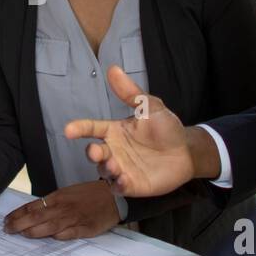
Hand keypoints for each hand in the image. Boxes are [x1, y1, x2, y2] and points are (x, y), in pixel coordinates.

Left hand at [3, 181, 120, 239]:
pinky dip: (58, 236)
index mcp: (58, 197)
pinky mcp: (85, 228)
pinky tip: (48, 239)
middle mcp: (63, 207)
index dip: (18, 213)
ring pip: (49, 226)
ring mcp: (74, 218)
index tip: (7, 219)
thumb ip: (52, 203)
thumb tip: (34, 213)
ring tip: (21, 234)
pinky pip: (68, 234)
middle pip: (37, 216)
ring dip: (33, 231)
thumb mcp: (68, 193)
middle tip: (8, 229)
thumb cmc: (90, 194)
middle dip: (20, 223)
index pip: (33, 206)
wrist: (114, 197)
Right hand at [64, 65, 214, 197]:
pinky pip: (119, 187)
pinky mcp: (132, 184)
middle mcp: (114, 150)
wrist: (186, 151)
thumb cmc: (166, 128)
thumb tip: (113, 68)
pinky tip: (124, 180)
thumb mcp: (150, 106)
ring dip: (105, 169)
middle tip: (96, 152)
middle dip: (92, 153)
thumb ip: (131, 92)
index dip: (79, 128)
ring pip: (104, 171)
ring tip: (114, 166)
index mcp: (115, 131)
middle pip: (94, 152)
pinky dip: (118, 185)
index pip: (92, 128)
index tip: (69, 130)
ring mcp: (122, 168)